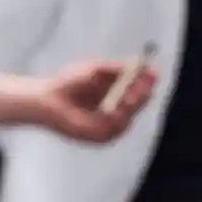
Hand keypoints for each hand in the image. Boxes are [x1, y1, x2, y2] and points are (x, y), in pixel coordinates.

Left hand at [33, 60, 157, 142]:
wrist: (48, 99)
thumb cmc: (69, 82)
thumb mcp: (96, 70)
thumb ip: (116, 68)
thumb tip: (139, 64)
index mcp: (120, 94)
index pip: (141, 89)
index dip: (149, 81)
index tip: (154, 72)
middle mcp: (119, 111)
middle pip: (140, 103)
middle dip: (144, 92)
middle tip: (146, 83)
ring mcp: (111, 126)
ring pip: (129, 117)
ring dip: (131, 105)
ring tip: (130, 94)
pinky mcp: (100, 137)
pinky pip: (114, 128)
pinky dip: (115, 118)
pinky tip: (114, 108)